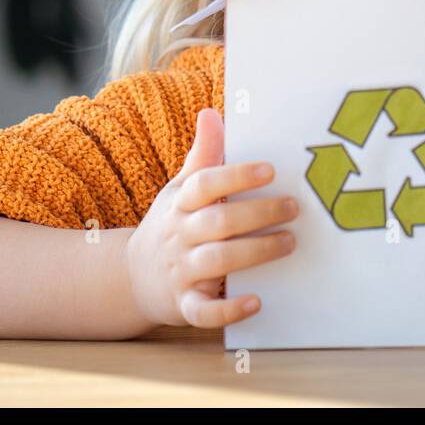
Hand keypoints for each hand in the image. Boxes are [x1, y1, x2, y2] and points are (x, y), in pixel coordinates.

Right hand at [125, 107, 298, 327]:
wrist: (131, 278)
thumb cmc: (170, 225)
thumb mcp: (178, 190)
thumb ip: (201, 157)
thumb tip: (211, 113)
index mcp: (180, 203)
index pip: (204, 184)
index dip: (236, 175)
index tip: (271, 170)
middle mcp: (179, 235)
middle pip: (217, 222)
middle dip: (258, 214)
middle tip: (294, 207)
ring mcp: (180, 271)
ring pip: (217, 261)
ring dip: (255, 253)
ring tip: (289, 242)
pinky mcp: (183, 304)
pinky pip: (203, 311)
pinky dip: (228, 309)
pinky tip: (255, 302)